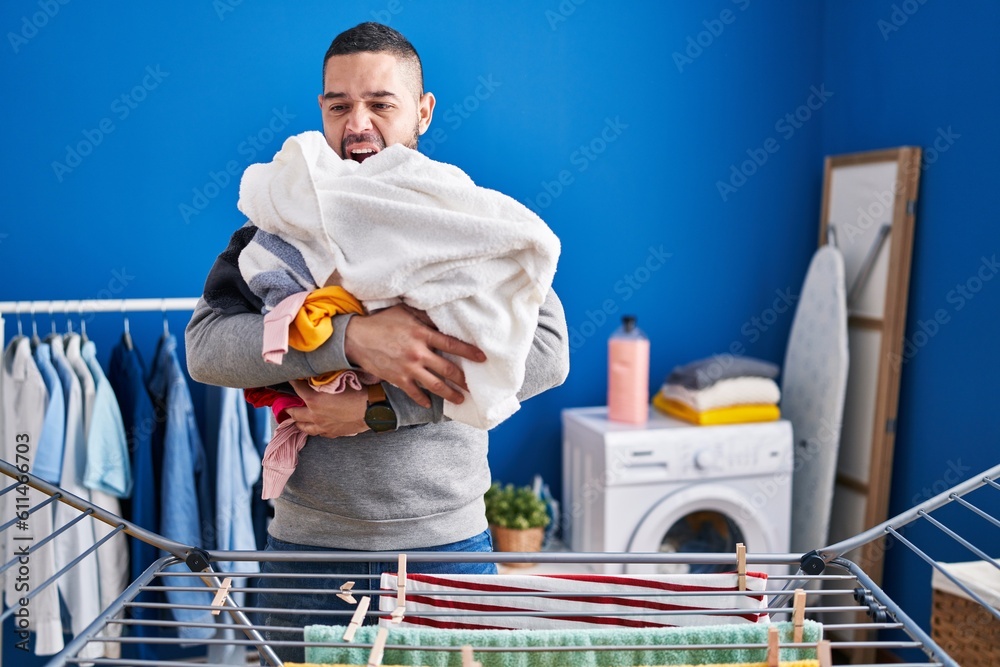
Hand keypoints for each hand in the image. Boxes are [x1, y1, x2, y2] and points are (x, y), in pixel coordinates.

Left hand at [284, 379, 368, 437]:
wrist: (372, 409)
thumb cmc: (358, 392)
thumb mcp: (339, 380)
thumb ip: (324, 378)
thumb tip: (317, 374)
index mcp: (314, 400)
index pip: (297, 389)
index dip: (293, 383)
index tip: (290, 380)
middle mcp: (315, 415)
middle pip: (295, 413)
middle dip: (289, 408)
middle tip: (285, 405)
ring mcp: (323, 426)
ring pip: (304, 427)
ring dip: (298, 422)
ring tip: (296, 420)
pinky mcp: (333, 433)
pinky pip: (318, 433)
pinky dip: (313, 429)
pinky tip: (314, 427)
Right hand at [343, 304, 485, 407]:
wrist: (356, 337)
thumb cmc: (382, 322)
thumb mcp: (406, 312)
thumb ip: (426, 318)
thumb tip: (444, 321)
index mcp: (422, 334)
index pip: (452, 344)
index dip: (469, 352)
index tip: (482, 358)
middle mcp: (418, 353)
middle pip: (448, 369)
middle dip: (463, 379)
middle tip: (474, 385)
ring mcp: (408, 368)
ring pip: (435, 385)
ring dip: (450, 394)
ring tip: (460, 399)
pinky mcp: (397, 379)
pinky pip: (414, 393)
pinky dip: (424, 399)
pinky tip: (431, 403)